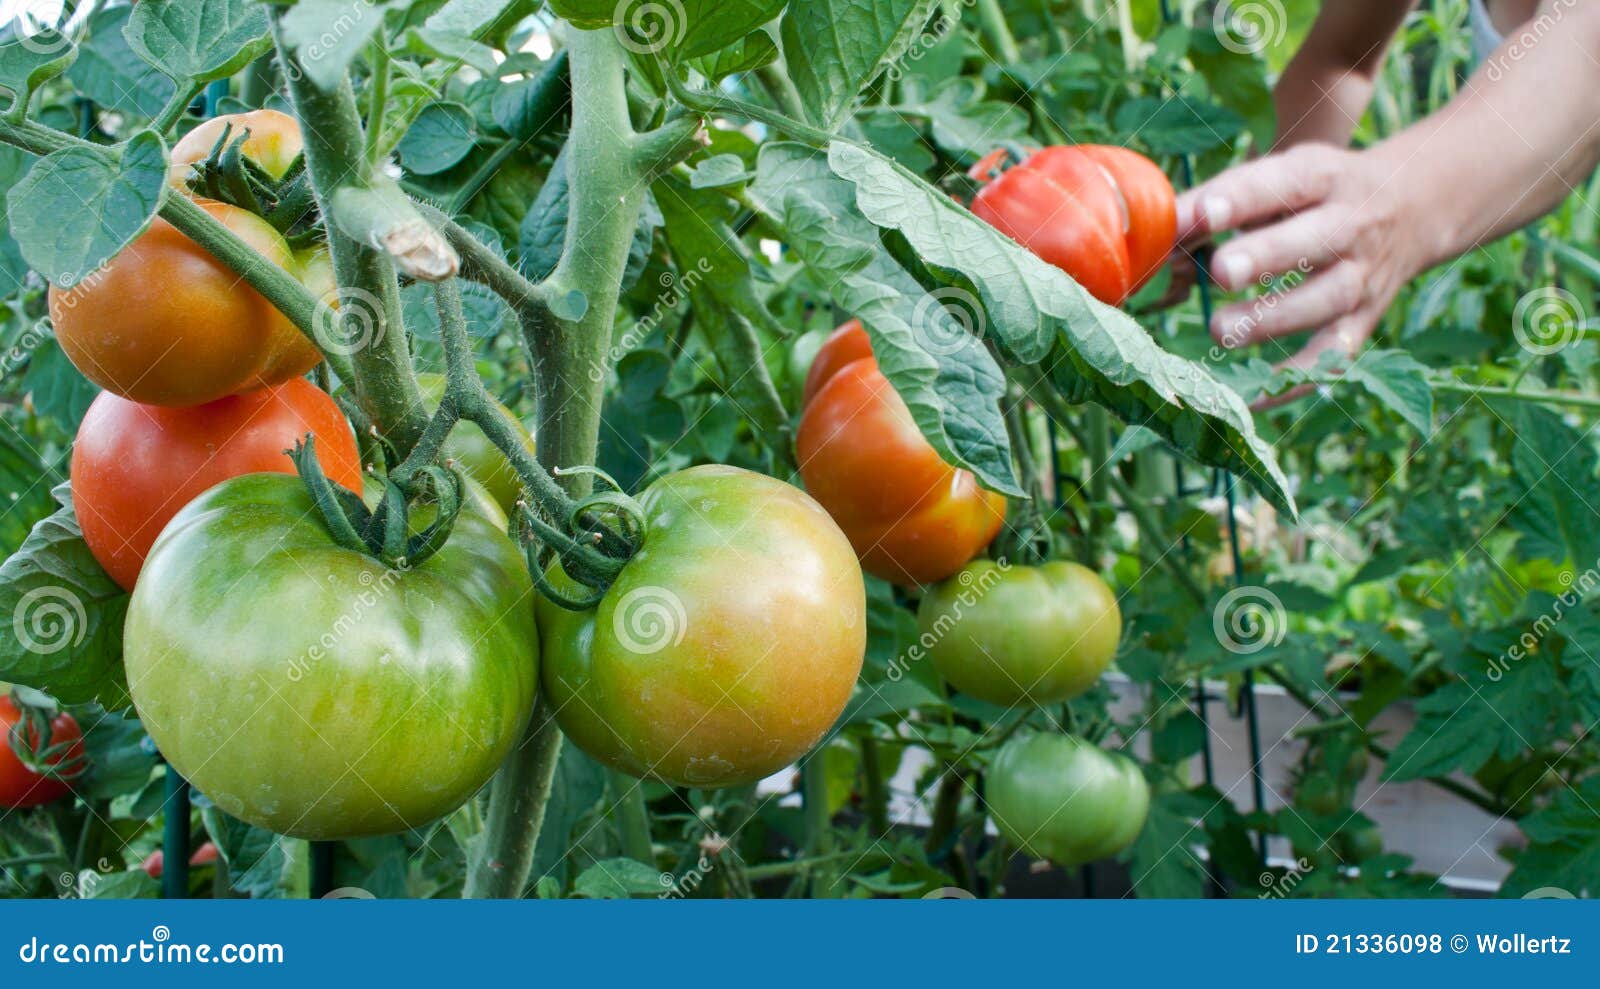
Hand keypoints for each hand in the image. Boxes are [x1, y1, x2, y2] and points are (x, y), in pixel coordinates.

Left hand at [1174, 142, 1427, 389]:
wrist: (1411, 207)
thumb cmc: (1314, 192)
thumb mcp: (1279, 177)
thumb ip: (1219, 202)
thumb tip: (1156, 230)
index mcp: (1323, 176)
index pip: (1282, 182)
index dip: (1241, 199)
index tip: (1201, 214)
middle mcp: (1351, 225)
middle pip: (1315, 240)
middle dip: (1267, 256)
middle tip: (1220, 272)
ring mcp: (1362, 277)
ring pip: (1326, 300)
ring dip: (1273, 319)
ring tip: (1219, 330)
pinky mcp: (1364, 321)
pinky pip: (1334, 356)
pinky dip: (1296, 380)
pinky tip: (1252, 397)